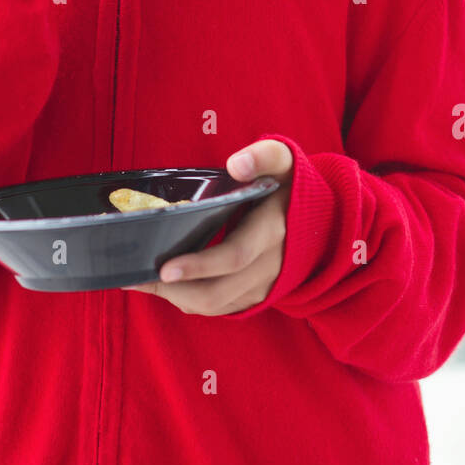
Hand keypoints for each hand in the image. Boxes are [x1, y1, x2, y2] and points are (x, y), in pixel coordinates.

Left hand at [122, 139, 294, 313]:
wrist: (327, 220)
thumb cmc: (294, 187)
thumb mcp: (286, 161)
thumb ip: (263, 156)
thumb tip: (236, 165)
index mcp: (273, 231)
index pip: (234, 256)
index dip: (199, 266)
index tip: (164, 268)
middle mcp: (270, 266)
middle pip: (217, 293)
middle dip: (174, 290)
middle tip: (136, 277)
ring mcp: (265, 286)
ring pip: (216, 305)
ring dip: (178, 298)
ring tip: (141, 280)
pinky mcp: (258, 295)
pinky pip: (221, 307)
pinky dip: (191, 301)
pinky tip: (167, 285)